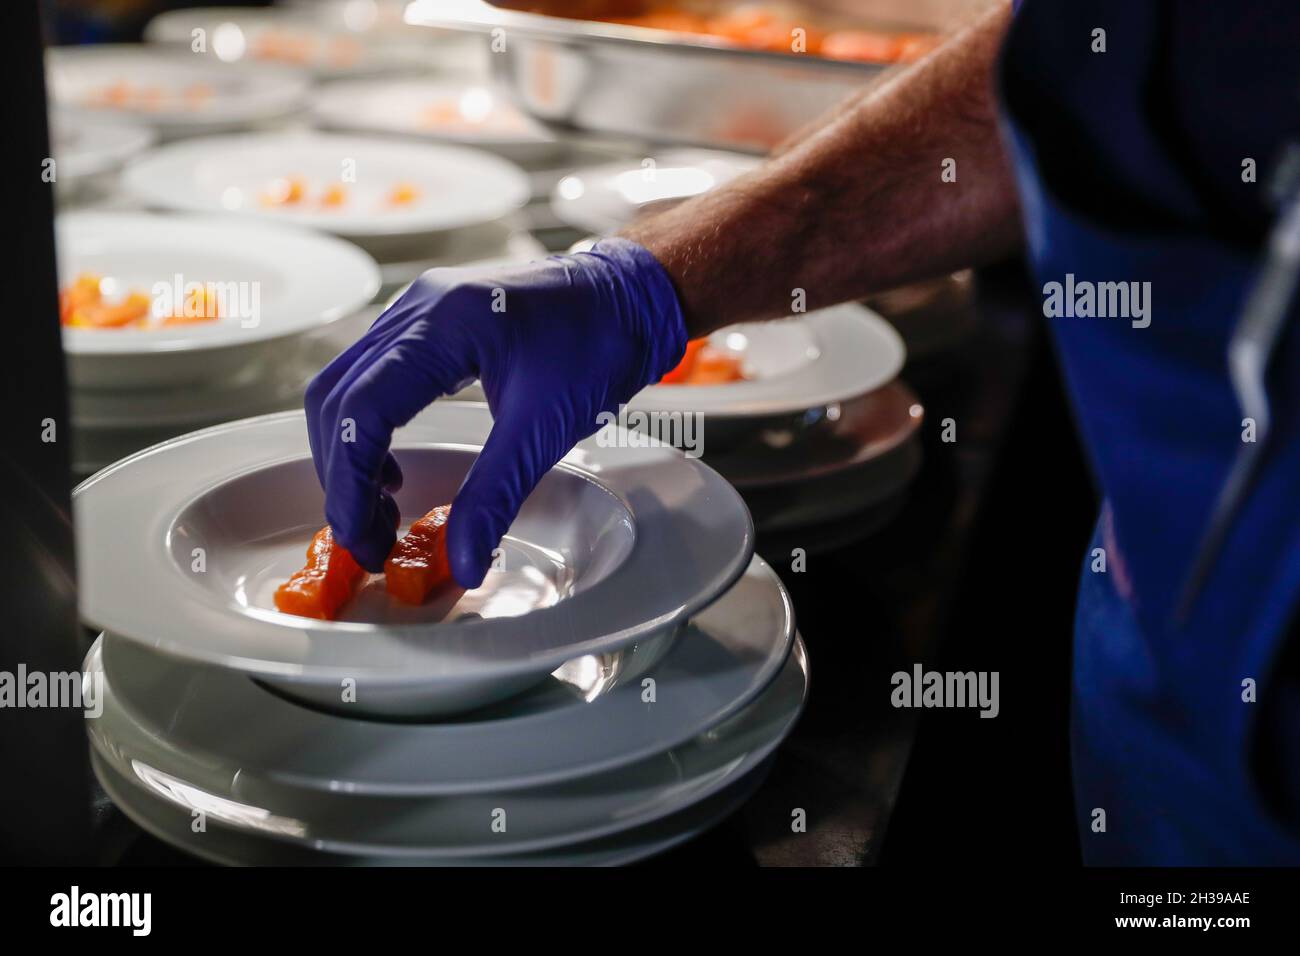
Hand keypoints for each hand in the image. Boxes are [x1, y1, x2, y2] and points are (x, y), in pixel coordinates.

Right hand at [304, 238, 687, 587]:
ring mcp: (417, 310)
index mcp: (443, 324)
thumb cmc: (598, 343)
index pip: (362, 408)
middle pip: (339, 399)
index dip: (350, 481)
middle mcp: (417, 309)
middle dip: (342, 476)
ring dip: (350, 454)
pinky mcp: (426, 324)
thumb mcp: (545, 427)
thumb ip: (495, 496)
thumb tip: (462, 561)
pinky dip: (368, 430)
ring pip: (346, 387)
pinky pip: (370, 377)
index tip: (360, 536)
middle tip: (367, 539)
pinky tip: (392, 470)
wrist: (628, 297)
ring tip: (379, 513)